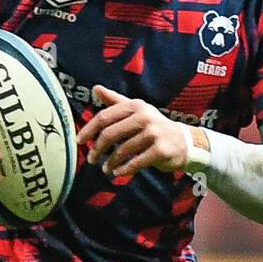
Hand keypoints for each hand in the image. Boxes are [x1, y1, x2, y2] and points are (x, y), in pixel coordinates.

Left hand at [77, 85, 207, 176]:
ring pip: (122, 150)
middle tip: (91, 159)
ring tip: (105, 169)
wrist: (184, 141)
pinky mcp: (161, 150)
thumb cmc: (154, 126)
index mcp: (135, 105)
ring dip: (110, 162)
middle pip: (110, 134)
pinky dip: (124, 169)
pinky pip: (136, 162)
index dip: (89, 130)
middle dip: (97, 149)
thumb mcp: (137, 110)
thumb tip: (94, 88)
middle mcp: (144, 116)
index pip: (105, 117)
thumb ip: (115, 101)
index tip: (79, 141)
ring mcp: (154, 133)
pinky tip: (118, 173)